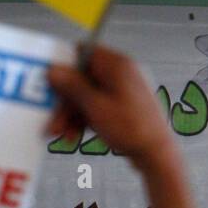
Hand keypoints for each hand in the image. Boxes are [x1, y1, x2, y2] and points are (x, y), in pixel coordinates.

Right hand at [47, 44, 174, 171]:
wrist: (157, 154)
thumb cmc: (131, 128)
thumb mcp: (95, 106)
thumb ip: (72, 86)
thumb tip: (54, 69)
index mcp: (117, 65)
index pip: (83, 52)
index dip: (65, 66)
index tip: (50, 83)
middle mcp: (120, 73)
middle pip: (82, 78)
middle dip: (65, 100)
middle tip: (52, 121)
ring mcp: (122, 90)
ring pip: (87, 95)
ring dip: (71, 113)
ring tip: (61, 134)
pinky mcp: (122, 106)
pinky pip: (97, 105)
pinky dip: (84, 118)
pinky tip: (74, 135)